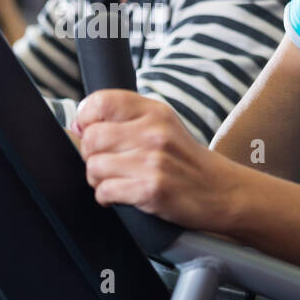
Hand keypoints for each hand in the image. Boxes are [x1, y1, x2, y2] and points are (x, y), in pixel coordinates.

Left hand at [75, 89, 238, 231]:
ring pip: (94, 166)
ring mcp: (153, 161)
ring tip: (115, 181)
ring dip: (98, 179)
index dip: (86, 119)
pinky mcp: (152, 189)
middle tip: (105, 163)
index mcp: (154, 111)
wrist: (221, 191)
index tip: (89, 131)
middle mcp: (154, 132)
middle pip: (91, 138)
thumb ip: (124, 119)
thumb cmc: (186, 161)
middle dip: (90, 155)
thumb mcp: (162, 126)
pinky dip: (107, 197)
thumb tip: (77, 125)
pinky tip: (122, 195)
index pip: (101, 102)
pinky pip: (105, 191)